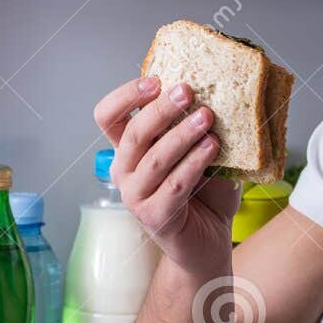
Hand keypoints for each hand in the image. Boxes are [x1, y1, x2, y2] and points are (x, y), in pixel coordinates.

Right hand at [93, 77, 239, 274]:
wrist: (209, 241)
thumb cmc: (204, 192)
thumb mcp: (196, 150)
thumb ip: (194, 126)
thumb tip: (213, 90)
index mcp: (128, 149)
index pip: (108, 115)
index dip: (126, 95)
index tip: (155, 80)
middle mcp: (124, 170)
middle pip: (133, 133)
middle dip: (161, 108)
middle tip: (187, 91)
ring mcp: (135, 196)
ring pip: (155, 158)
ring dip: (182, 134)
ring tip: (207, 117)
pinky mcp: (154, 216)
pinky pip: (174, 184)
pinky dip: (194, 163)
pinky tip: (212, 147)